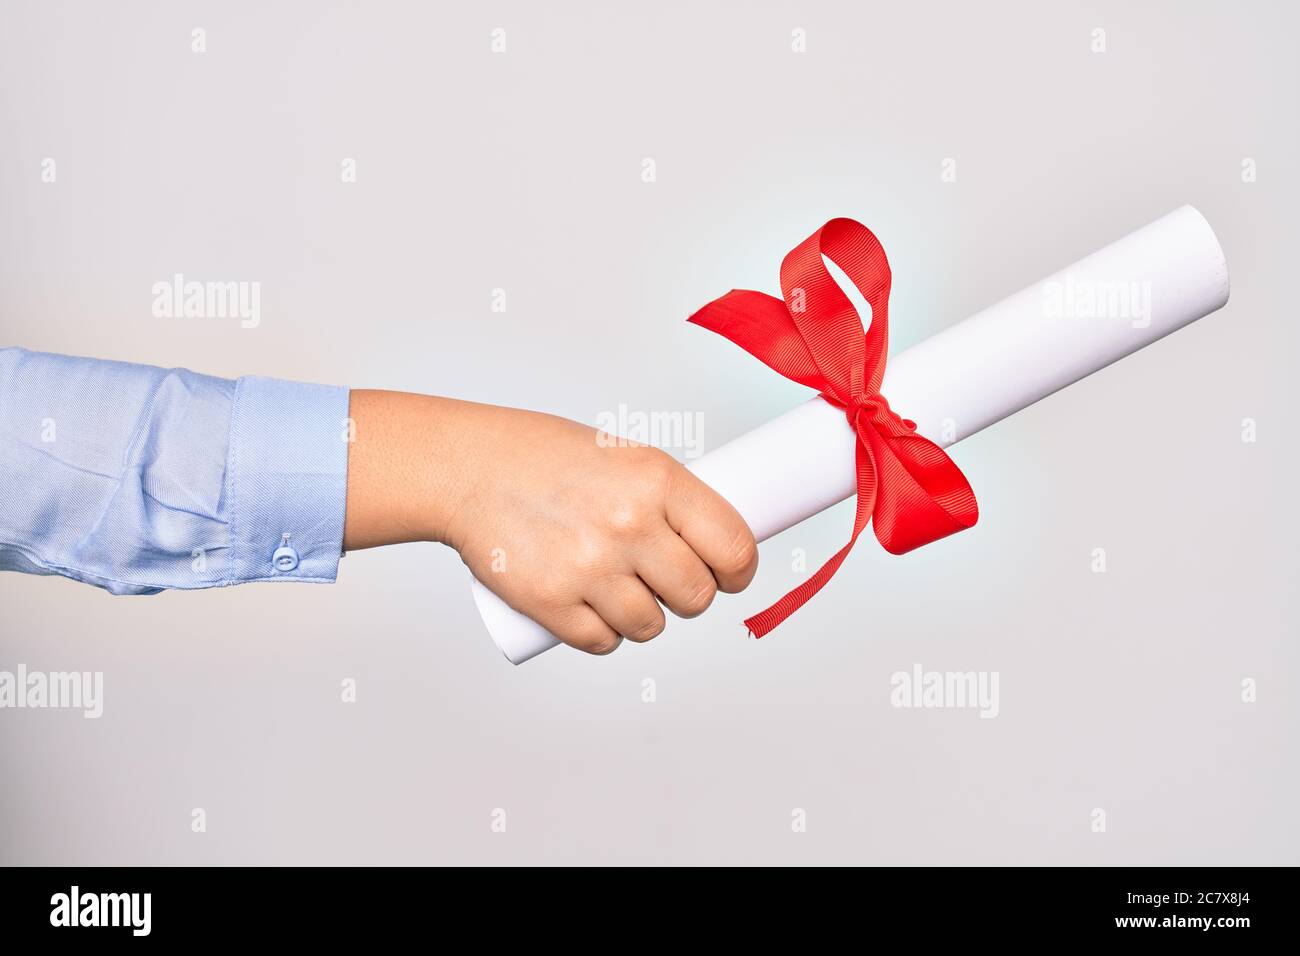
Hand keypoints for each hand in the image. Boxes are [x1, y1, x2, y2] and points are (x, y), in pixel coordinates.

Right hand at [343, 390, 758, 653]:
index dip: (738, 571)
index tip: (729, 574)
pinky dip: (601, 633)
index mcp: (657, 480)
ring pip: (650, 626)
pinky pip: (602, 642)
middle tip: (667, 581)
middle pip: (696, 596)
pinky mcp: (551, 602)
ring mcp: (589, 567)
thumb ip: (669, 498)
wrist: (469, 468)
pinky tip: (589, 608)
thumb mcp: (624, 456)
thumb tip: (718, 546)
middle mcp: (629, 524)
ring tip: (619, 589)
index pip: (733, 547)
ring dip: (643, 617)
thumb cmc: (547, 458)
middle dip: (688, 595)